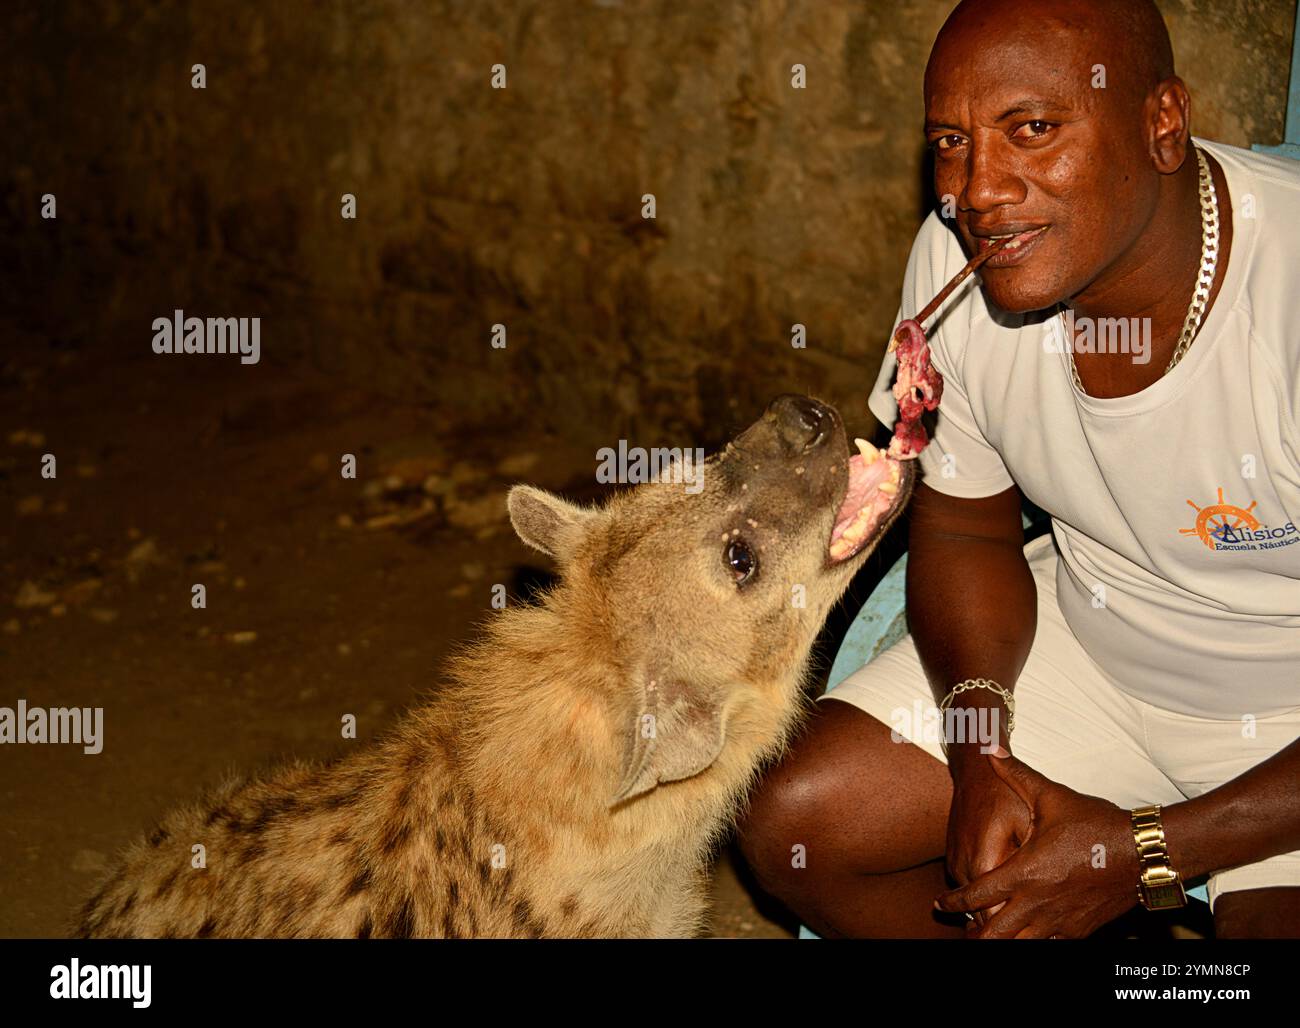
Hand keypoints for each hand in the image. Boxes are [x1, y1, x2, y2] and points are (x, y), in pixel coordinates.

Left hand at [935, 751, 1140, 937]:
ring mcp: (1060, 921)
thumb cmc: (1096, 824)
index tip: (940, 904)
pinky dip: (1032, 942)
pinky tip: (1027, 935)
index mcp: (1025, 872)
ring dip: (1003, 940)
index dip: (954, 901)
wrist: (1144, 852)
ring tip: (990, 935)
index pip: (978, 895)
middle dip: (975, 934)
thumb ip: (1017, 774)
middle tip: (963, 929)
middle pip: (995, 934)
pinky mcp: (1080, 930)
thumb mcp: (1052, 796)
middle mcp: (1038, 903)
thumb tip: (990, 750)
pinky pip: (1049, 946)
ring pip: (1021, 945)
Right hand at [943, 743, 1031, 926]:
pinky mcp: (954, 859)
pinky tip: (1009, 901)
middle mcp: (963, 867)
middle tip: (1032, 935)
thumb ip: (1033, 859)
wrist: (974, 772)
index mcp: (983, 861)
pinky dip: (988, 896)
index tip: (1038, 929)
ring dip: (997, 911)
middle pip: (984, 913)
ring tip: (1024, 925)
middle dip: (1006, 926)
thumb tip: (1050, 892)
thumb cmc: (1004, 794)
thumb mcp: (1028, 820)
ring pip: (975, 903)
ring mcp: (955, 863)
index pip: (996, 911)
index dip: (1016, 924)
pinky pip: (971, 887)